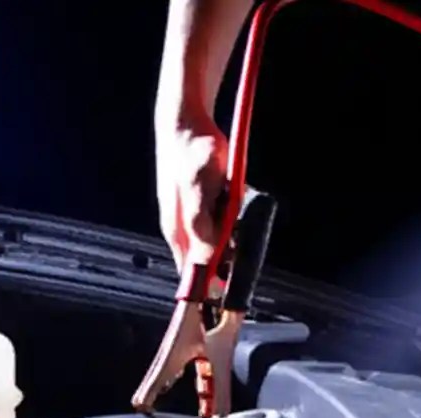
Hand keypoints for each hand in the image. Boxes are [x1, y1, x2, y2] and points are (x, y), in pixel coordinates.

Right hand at [155, 111, 228, 271]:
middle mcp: (183, 229)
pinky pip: (224, 216)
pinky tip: (236, 197)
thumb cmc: (190, 154)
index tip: (229, 293)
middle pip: (209, 258)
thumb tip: (210, 259)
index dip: (209, 287)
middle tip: (243, 245)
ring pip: (219, 237)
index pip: (191, 274)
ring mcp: (194, 214)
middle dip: (228, 256)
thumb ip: (203, 227)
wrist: (186, 120)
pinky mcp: (205, 200)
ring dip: (233, 231)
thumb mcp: (199, 193)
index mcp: (177, 233)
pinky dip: (234, 212)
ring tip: (237, 211)